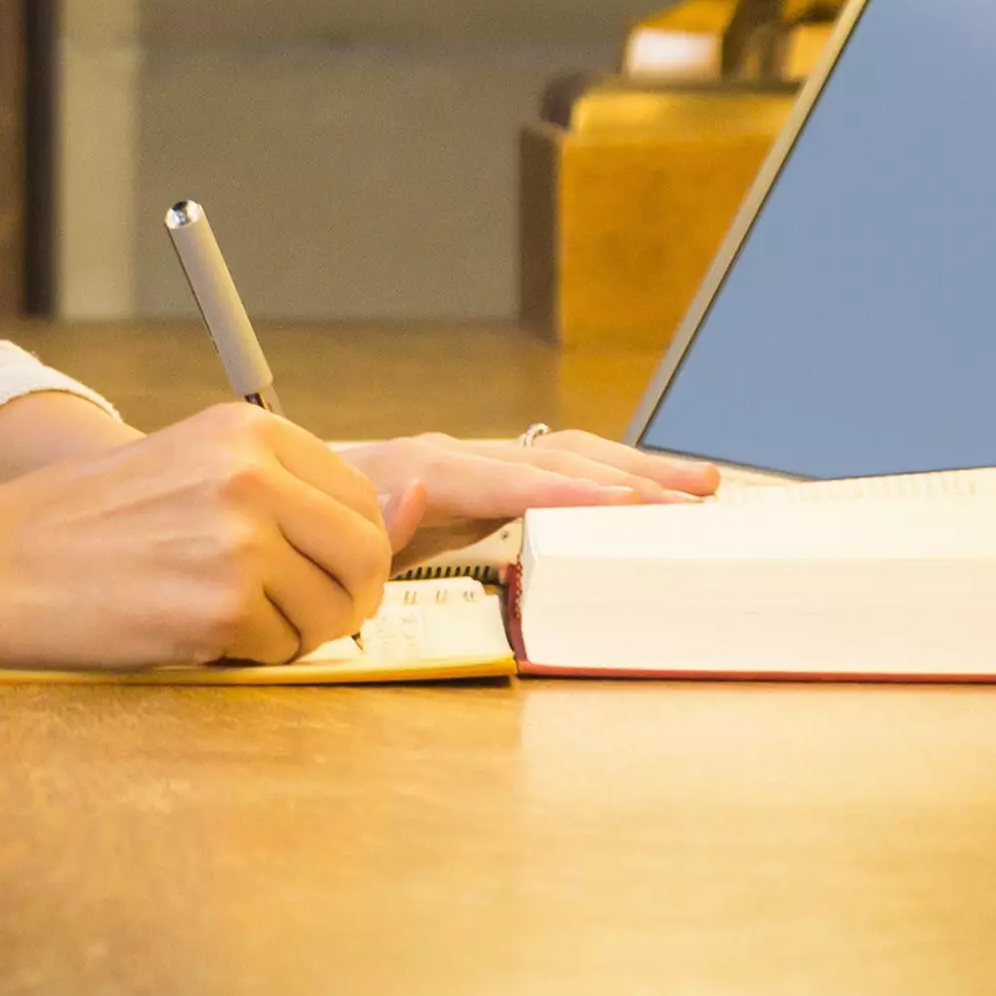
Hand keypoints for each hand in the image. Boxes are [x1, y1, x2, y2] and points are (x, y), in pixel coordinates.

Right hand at [0, 402, 391, 668]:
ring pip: (331, 612)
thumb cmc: (88, 524)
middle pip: (367, 557)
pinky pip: (281, 651)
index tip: (311, 571)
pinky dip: (247, 655)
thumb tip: (416, 513)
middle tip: (288, 614)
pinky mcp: (219, 607)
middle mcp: (251, 475)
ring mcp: (238, 541)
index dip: (346, 551)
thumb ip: (291, 491)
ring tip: (222, 617)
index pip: (361, 500)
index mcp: (248, 431)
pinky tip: (192, 631)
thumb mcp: (192, 472)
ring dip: (291, 633)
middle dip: (341, 598)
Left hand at [338, 428, 717, 564]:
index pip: (505, 481)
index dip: (564, 493)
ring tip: (702, 485)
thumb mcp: (343, 542)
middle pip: (554, 460)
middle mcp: (454, 453)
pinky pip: (559, 463)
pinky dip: (611, 472)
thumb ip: (379, 524)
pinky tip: (656, 487)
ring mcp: (475, 457)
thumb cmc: (323, 533)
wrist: (293, 502)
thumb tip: (416, 495)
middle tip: (691, 503)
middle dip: (625, 480)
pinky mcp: (488, 470)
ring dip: (636, 469)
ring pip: (568, 453)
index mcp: (420, 471)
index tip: (623, 505)